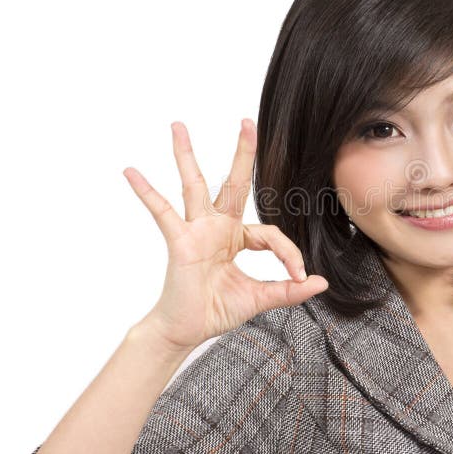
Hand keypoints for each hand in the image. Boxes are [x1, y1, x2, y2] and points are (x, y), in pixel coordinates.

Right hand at [122, 119, 328, 352]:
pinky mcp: (179, 242)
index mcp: (237, 238)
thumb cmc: (216, 311)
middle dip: (242, 154)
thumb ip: (288, 291)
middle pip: (233, 184)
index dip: (288, 253)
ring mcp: (196, 232)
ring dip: (186, 155)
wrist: (185, 332)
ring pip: (194, 186)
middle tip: (246, 121)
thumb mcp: (259, 299)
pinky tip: (131, 171)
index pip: (270, 233)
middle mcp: (217, 228)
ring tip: (178, 125)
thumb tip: (321, 283)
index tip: (299, 275)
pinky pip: (162, 213)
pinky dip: (147, 192)